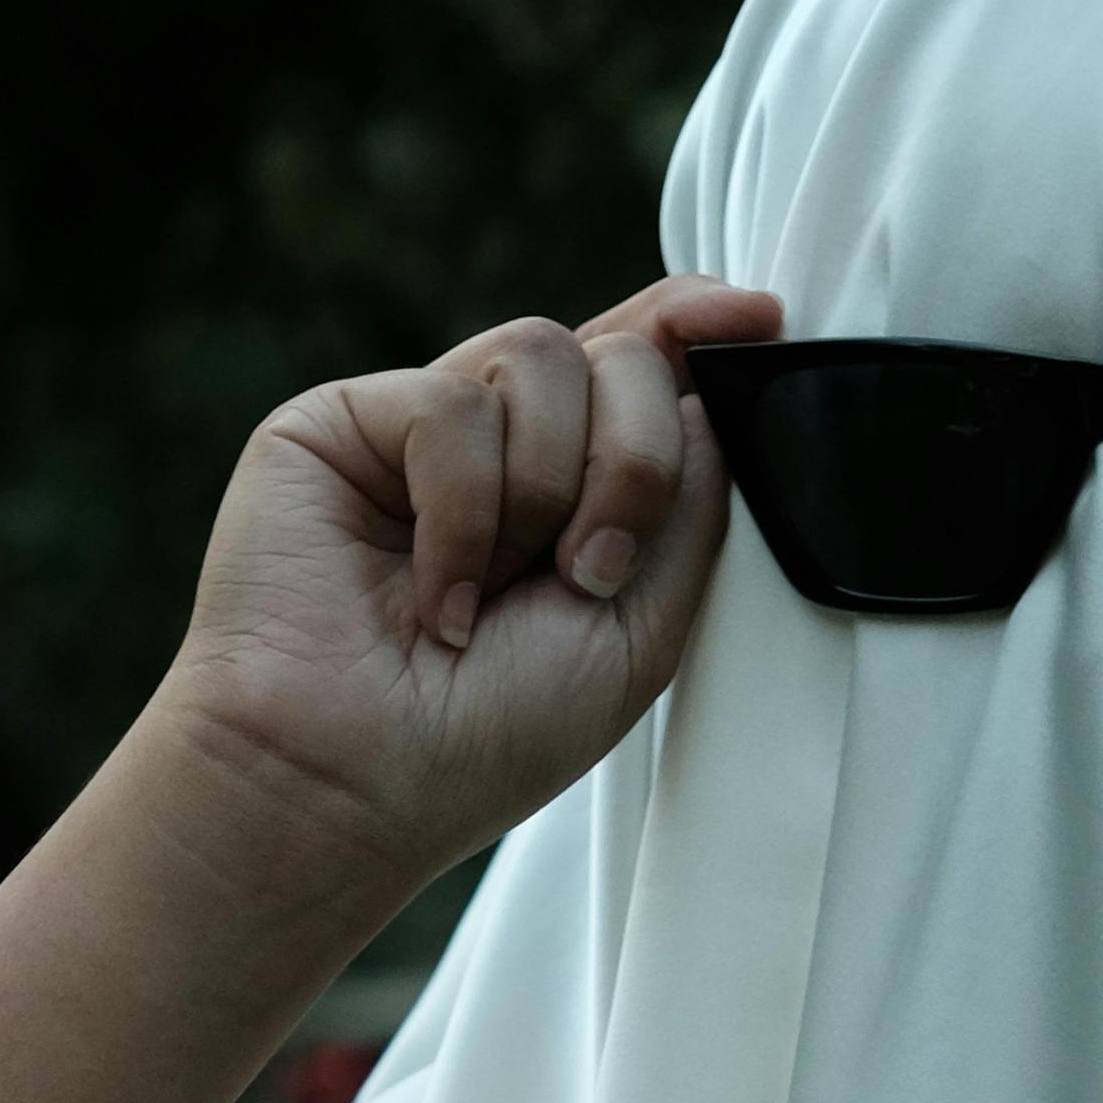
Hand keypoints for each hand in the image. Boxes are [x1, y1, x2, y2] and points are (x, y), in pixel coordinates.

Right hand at [147, 276, 781, 926]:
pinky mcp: (342, 420)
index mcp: (576, 491)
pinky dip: (463, 512)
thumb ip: (689, 511)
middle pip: (618, 356)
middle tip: (589, 572)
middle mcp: (503, 447)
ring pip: (541, 354)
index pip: (643, 369)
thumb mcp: (639, 633)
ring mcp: (421, 427)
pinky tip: (434, 599)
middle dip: (633, 463)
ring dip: (547, 489)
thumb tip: (708, 391)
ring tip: (495, 596)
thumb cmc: (487, 737)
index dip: (698, 327)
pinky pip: (452, 403)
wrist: (357, 783)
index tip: (759, 319)